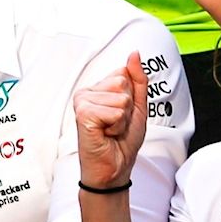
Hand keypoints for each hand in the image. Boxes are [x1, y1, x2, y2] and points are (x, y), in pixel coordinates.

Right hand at [69, 52, 149, 196]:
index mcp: (97, 89)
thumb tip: (134, 54)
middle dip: (128, 107)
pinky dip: (116, 126)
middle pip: (122, 83)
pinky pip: (115, 111)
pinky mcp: (83, 114)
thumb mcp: (137, 106)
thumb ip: (137, 80)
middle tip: (116, 123)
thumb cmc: (122, 140)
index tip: (120, 114)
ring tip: (111, 130)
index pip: (123, 73)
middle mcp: (86, 93)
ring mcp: (82, 103)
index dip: (131, 96)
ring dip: (122, 119)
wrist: (114, 166)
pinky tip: (105, 134)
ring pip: (121, 98)